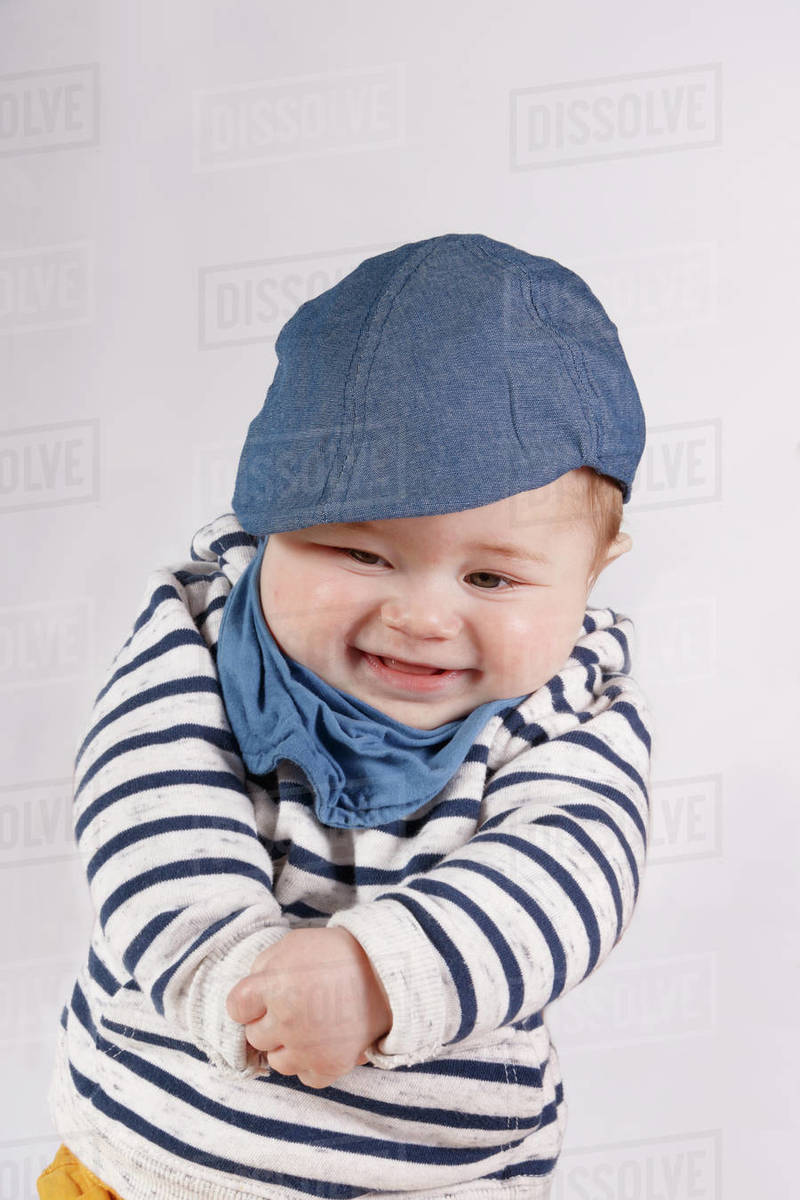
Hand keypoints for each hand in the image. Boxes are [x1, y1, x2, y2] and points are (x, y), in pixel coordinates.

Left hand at [225, 927, 392, 1088]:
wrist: (387, 971)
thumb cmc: (337, 954)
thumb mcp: (293, 944)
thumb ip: (262, 968)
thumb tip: (248, 997)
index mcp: (274, 986)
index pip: (236, 1007)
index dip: (249, 1001)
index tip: (262, 997)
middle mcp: (286, 1021)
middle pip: (254, 1036)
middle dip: (268, 1021)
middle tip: (294, 1006)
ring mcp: (307, 1049)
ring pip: (276, 1061)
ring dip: (286, 1045)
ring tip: (309, 1025)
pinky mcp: (328, 1067)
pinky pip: (303, 1076)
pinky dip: (309, 1063)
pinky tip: (321, 1042)